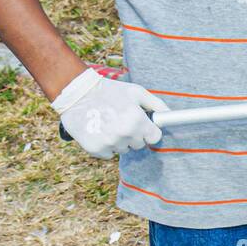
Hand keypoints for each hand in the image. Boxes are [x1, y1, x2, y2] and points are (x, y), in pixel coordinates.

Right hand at [52, 67, 167, 158]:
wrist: (77, 94)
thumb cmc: (109, 91)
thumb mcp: (136, 92)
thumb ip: (156, 104)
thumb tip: (169, 116)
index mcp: (136, 120)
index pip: (154, 138)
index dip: (149, 131)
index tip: (143, 126)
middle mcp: (124, 134)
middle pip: (139, 145)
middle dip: (134, 135)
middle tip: (121, 121)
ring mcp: (109, 143)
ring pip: (123, 150)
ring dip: (119, 141)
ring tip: (108, 124)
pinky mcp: (95, 149)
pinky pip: (109, 154)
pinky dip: (105, 146)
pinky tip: (99, 131)